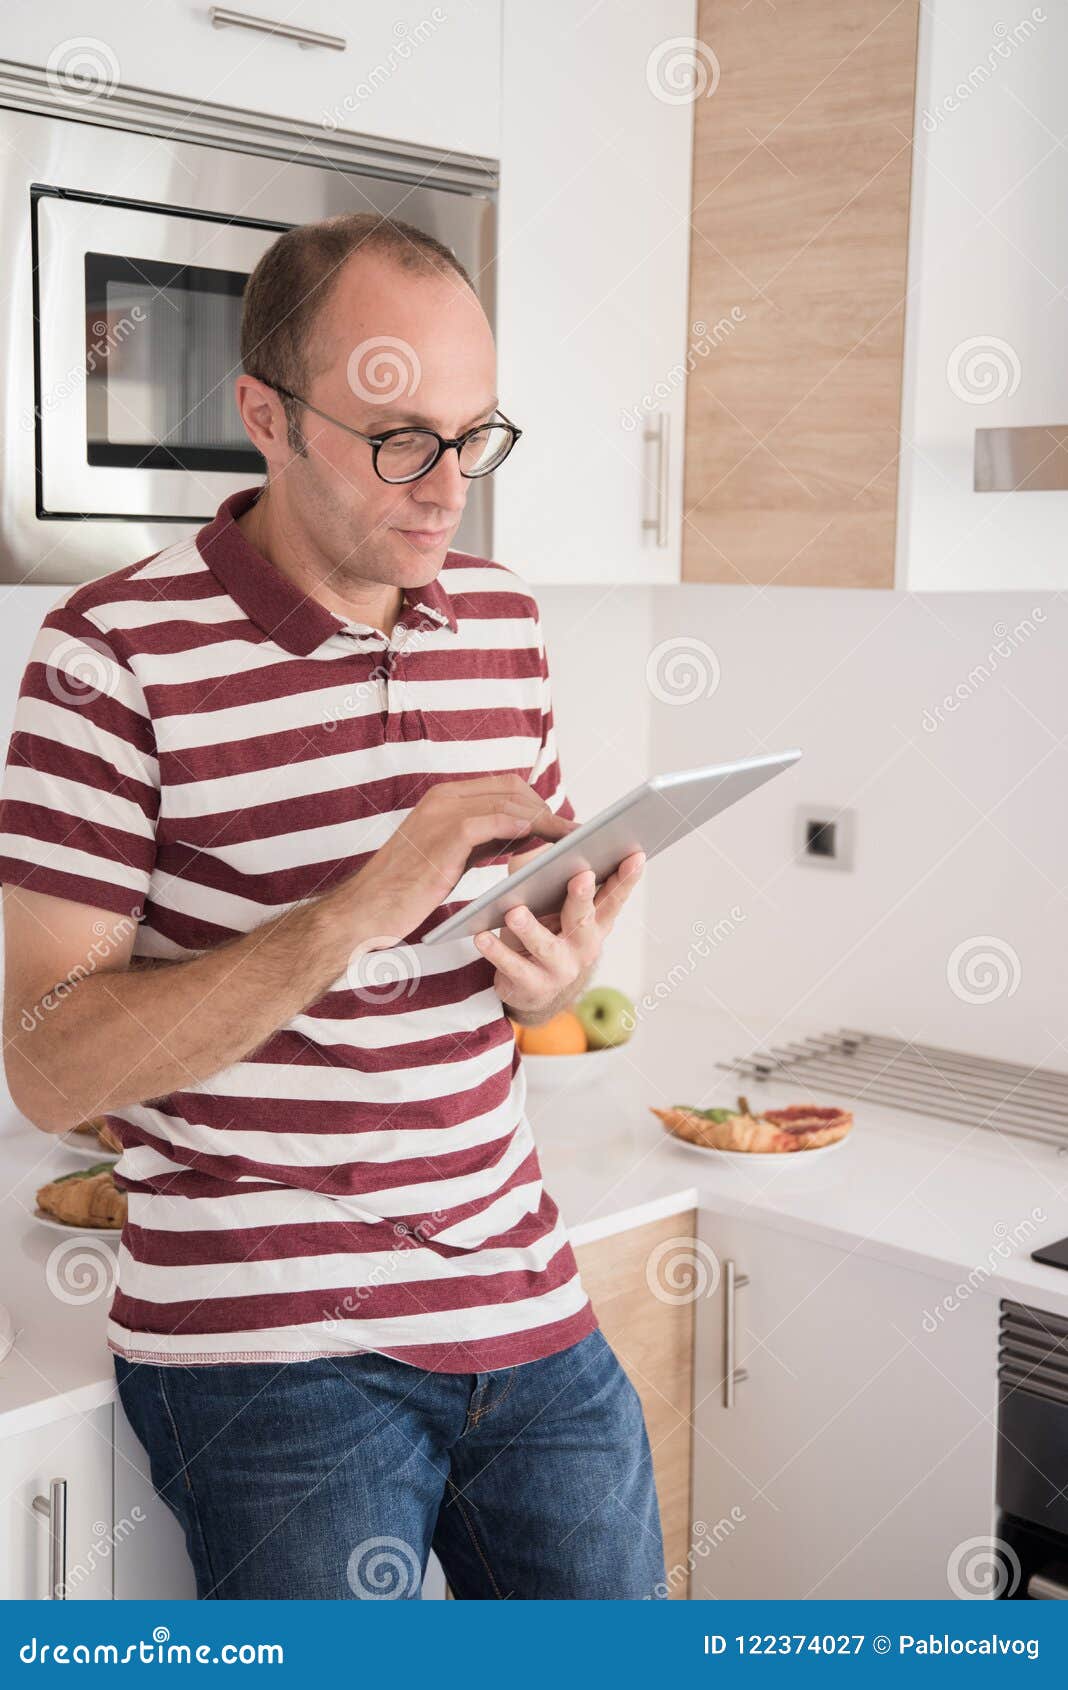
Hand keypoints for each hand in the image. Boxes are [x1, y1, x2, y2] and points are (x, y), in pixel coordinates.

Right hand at [349, 775, 577, 941]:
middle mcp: (443, 799)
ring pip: (508, 802)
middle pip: (511, 788)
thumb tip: (521, 831)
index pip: (503, 786)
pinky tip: (542, 841)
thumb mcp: (448, 856)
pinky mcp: (445, 836)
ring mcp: (442, 814)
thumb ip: (480, 839)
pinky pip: (495, 820)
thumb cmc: (406, 890)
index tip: (561, 822)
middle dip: (546, 808)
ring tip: (569, 838)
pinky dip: (524, 827)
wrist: (366, 910)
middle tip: (571, 832)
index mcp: (443, 799)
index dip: (536, 802)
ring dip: (545, 819)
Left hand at [473, 847, 644, 1018]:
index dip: (626, 878)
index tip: (635, 855)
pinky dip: (497, 952)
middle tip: (581, 875)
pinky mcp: (532, 985)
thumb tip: (540, 827)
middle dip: (582, 897)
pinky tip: (481, 938)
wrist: (531, 988)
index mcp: (595, 922)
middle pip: (585, 919)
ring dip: (530, 928)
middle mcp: (584, 946)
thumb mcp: (555, 905)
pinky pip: (513, 967)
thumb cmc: (544, 931)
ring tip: (515, 912)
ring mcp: (560, 968)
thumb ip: (552, 872)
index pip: (614, 897)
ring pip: (546, 946)